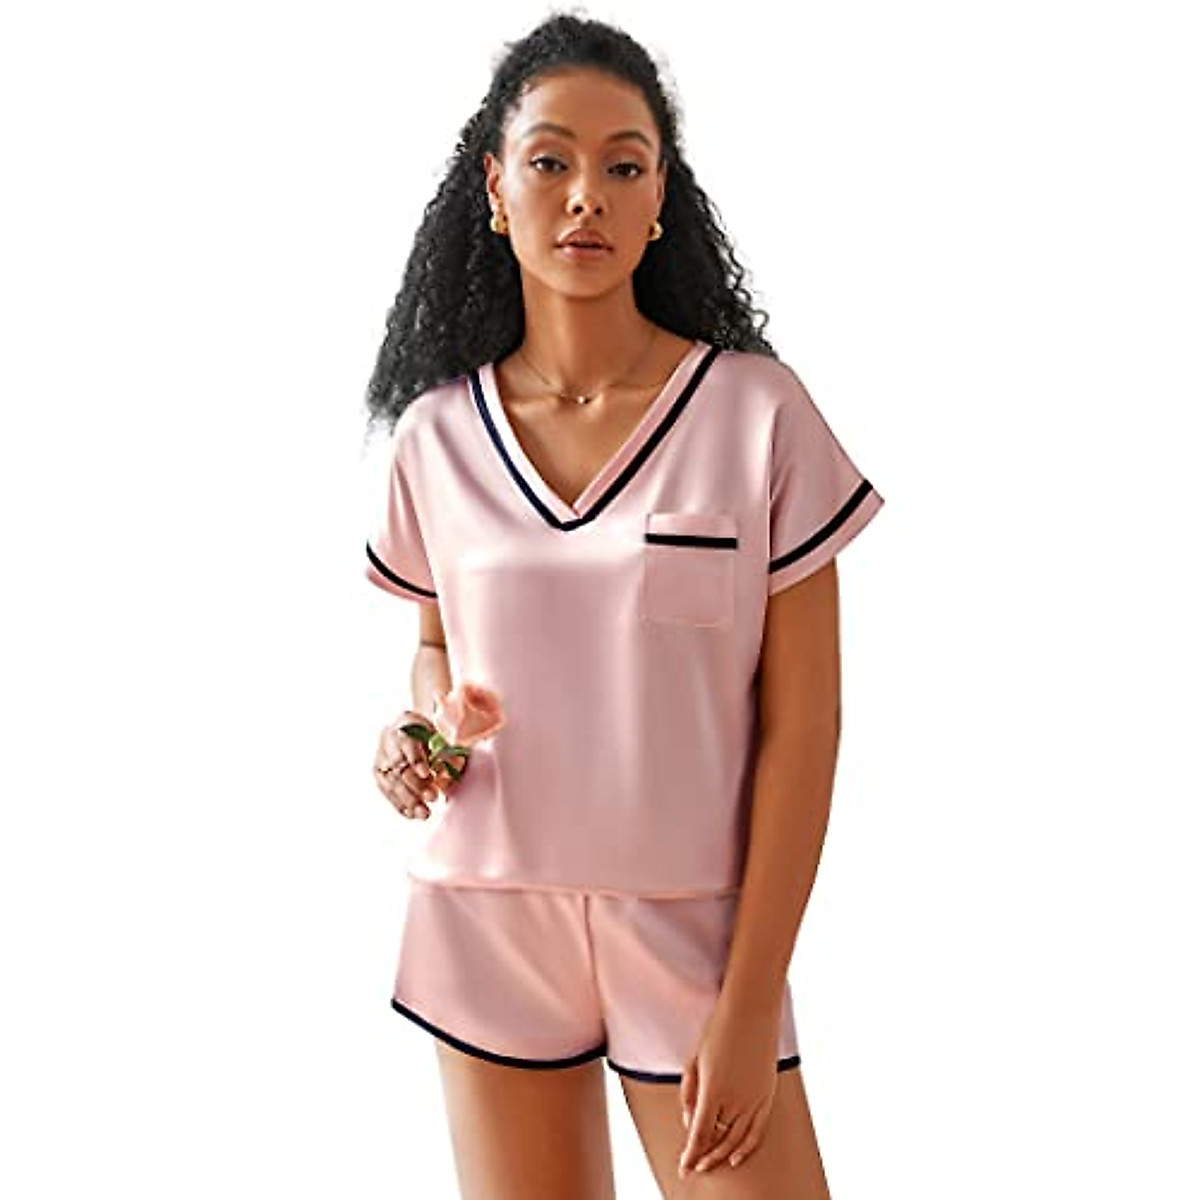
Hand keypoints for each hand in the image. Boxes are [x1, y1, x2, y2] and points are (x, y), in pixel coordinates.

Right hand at [373, 710, 461, 818]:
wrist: (404, 729)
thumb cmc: (426, 733)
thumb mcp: (438, 734)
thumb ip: (445, 750)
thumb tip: (454, 767)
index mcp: (405, 725)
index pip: (408, 743)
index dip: (416, 760)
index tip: (427, 774)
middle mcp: (388, 742)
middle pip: (399, 766)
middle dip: (416, 785)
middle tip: (433, 797)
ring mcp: (381, 758)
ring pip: (392, 782)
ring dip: (409, 800)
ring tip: (424, 814)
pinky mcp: (378, 773)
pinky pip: (387, 791)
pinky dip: (399, 805)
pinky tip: (411, 815)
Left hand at [677, 997, 782, 1178]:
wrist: (752, 1010)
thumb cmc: (719, 1029)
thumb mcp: (694, 1060)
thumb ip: (689, 1094)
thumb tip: (688, 1121)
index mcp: (714, 1091)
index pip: (700, 1134)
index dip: (691, 1155)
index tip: (684, 1167)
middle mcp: (736, 1100)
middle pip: (718, 1141)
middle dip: (704, 1157)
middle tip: (693, 1167)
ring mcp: (754, 1099)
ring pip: (737, 1140)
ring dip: (722, 1155)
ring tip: (710, 1164)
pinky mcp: (767, 1095)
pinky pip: (757, 1131)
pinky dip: (745, 1147)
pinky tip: (735, 1157)